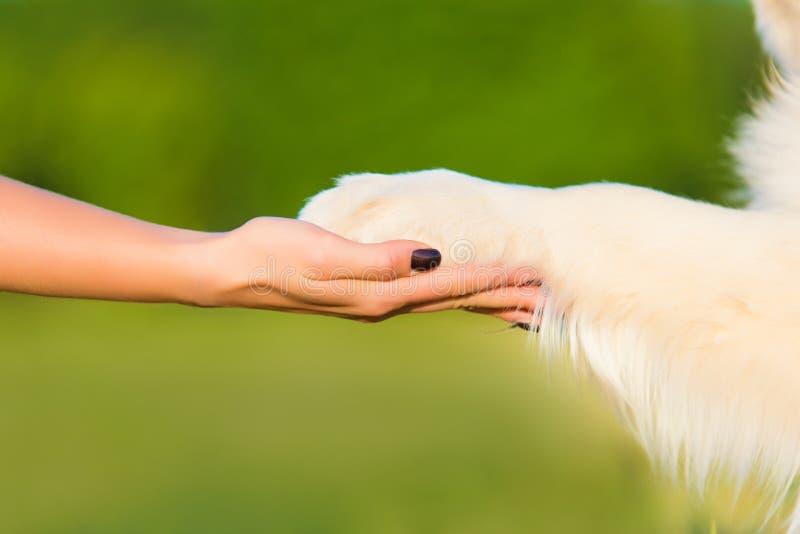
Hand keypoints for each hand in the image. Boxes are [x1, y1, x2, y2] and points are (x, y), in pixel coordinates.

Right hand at [196, 217, 540, 323]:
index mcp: (382, 293)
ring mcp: (375, 299)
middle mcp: (385, 302)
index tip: (535, 278)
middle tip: (547, 300)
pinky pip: (423, 295)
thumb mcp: (324, 253)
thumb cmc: (274, 255)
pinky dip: (452, 294)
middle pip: (457, 301)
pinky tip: (456, 290)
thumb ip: (378, 258)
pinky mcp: (365, 289)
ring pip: (445, 301)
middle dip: (502, 298)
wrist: (235, 271)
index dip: (493, 280)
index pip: (451, 285)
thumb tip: (431, 256)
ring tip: (517, 303)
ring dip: (483, 301)